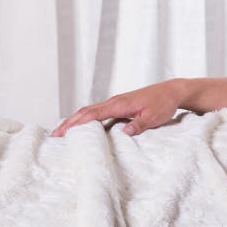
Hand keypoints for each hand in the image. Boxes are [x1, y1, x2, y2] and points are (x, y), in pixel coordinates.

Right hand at [50, 79, 186, 137]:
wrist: (172, 91)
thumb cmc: (164, 103)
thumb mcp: (154, 117)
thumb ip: (138, 125)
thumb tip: (123, 132)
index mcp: (121, 104)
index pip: (93, 114)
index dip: (77, 123)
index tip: (62, 132)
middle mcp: (116, 101)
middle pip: (87, 111)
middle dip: (70, 122)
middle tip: (54, 135)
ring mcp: (117, 102)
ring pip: (91, 111)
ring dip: (76, 120)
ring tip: (62, 132)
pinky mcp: (121, 105)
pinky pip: (100, 112)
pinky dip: (87, 118)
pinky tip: (83, 126)